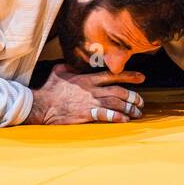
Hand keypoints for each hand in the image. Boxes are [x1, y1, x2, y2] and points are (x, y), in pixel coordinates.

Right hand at [27, 65, 145, 123]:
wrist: (41, 104)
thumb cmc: (49, 89)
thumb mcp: (59, 71)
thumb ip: (70, 67)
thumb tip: (74, 64)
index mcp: (87, 78)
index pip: (112, 75)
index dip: (129, 76)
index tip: (142, 78)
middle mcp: (91, 89)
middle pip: (118, 91)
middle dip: (133, 96)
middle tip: (141, 102)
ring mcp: (89, 102)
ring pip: (115, 103)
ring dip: (129, 109)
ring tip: (137, 113)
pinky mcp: (86, 114)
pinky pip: (105, 115)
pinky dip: (116, 117)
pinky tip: (124, 120)